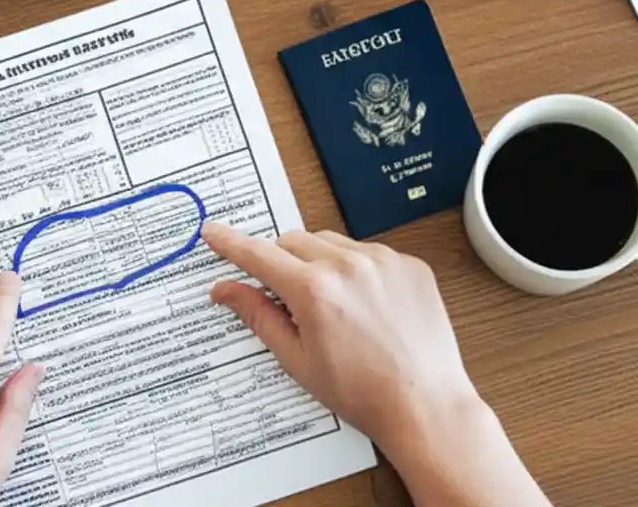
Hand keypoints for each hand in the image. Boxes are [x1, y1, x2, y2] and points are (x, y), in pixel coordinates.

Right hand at [203, 224, 550, 506]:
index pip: (258, 254)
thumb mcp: (297, 358)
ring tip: (333, 306)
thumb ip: (258, 316)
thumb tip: (225, 290)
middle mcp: (348, 266)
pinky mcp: (410, 265)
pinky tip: (365, 306)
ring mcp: (383, 261)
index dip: (230, 243)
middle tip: (288, 298)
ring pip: (331, 242)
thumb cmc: (362, 391)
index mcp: (314, 290)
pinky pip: (369, 252)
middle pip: (293, 241)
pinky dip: (357, 269)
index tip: (213, 232)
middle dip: (281, 262)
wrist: (424, 405)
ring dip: (319, 261)